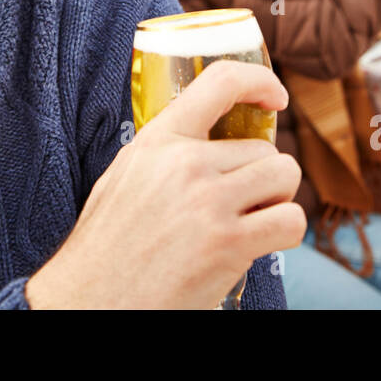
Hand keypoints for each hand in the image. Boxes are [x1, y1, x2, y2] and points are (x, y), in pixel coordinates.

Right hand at [26, 60, 304, 308]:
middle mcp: (184, 163)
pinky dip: (285, 232)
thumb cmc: (107, 246)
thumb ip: (165, 152)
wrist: (90, 300)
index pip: (220, 81)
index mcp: (158, 140)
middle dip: (263, 177)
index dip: (260, 81)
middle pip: (264, 149)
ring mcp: (208, 203)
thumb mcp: (125, 176)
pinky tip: (259, 244)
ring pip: (285, 176)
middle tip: (240, 205)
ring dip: (277, 200)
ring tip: (251, 220)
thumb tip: (210, 136)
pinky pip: (290, 220)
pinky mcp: (228, 244)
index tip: (273, 97)